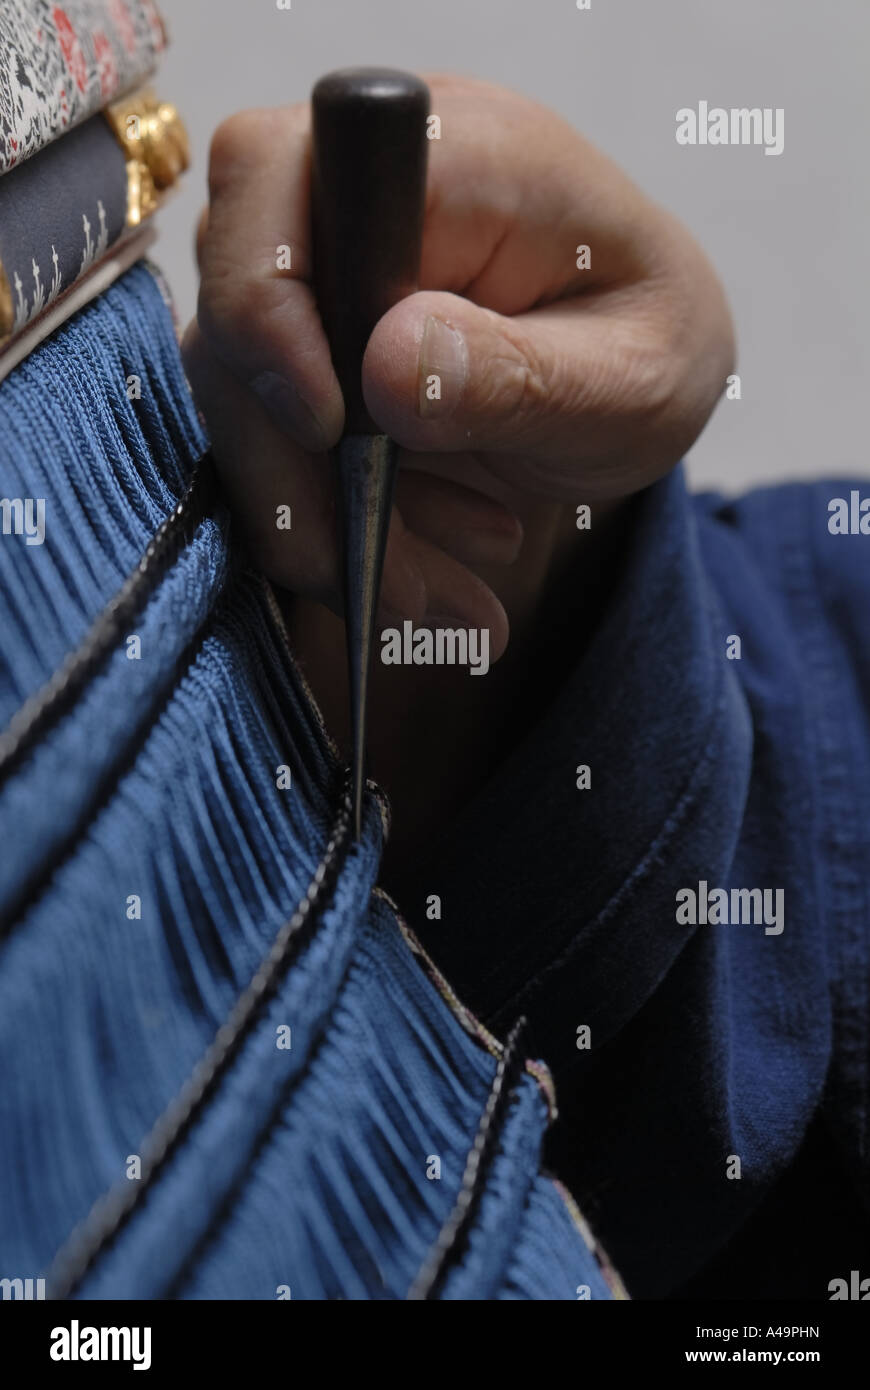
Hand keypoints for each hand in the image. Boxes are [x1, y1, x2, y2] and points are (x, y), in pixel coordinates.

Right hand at [184, 73, 734, 661]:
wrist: (641, 380)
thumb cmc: (654, 352)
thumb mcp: (628, 384)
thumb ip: (518, 374)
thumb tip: (385, 365)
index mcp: (452, 156)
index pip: (275, 172)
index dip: (264, 301)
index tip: (327, 428)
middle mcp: (362, 195)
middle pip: (235, 308)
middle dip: (296, 467)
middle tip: (390, 583)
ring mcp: (325, 274)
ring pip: (247, 398)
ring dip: (323, 517)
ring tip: (438, 596)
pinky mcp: (310, 347)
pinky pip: (277, 442)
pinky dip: (337, 523)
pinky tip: (426, 568)